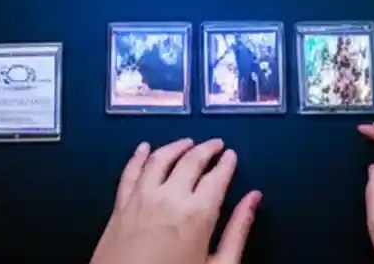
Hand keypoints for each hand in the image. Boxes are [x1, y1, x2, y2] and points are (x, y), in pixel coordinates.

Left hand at [90, 138, 261, 263]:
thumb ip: (238, 231)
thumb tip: (254, 198)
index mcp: (197, 213)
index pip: (216, 177)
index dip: (226, 163)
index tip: (231, 155)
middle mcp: (169, 196)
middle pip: (189, 161)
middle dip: (206, 149)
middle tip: (216, 144)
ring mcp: (141, 198)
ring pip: (159, 159)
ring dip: (176, 146)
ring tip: (188, 142)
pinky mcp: (120, 205)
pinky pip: (130, 171)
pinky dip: (138, 156)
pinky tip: (144, 148)